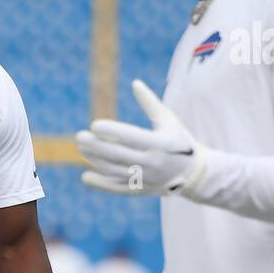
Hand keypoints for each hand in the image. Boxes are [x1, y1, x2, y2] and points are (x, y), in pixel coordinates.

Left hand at [76, 79, 207, 195]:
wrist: (194, 173)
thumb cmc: (179, 140)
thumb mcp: (169, 120)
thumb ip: (150, 103)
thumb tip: (134, 83)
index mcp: (162, 144)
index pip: (132, 137)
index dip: (112, 131)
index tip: (94, 125)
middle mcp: (153, 162)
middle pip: (119, 155)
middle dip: (97, 146)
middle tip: (79, 136)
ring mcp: (146, 178)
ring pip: (115, 170)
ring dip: (96, 160)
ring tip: (82, 148)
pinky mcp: (141, 189)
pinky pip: (118, 188)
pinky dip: (101, 184)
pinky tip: (85, 176)